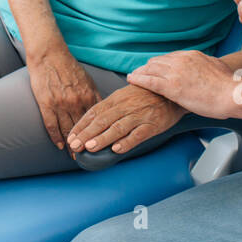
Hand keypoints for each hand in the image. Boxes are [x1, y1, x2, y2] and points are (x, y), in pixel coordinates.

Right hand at [25, 44, 102, 150]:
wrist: (49, 55)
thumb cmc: (68, 66)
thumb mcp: (87, 80)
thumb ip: (94, 96)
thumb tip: (101, 111)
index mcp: (89, 95)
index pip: (97, 121)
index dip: (99, 135)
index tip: (101, 146)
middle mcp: (76, 102)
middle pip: (83, 129)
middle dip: (86, 145)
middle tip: (89, 159)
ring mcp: (61, 104)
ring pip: (68, 130)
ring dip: (72, 145)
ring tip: (74, 157)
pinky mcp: (47, 104)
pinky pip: (52, 126)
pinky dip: (56, 137)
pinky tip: (59, 146)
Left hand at [65, 85, 183, 157]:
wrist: (170, 91)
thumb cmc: (145, 95)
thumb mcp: (124, 96)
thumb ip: (109, 108)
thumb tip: (90, 122)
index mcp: (116, 99)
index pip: (94, 112)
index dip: (82, 125)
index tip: (71, 136)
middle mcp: (125, 107)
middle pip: (102, 120)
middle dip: (87, 133)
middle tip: (75, 145)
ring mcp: (138, 116)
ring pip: (118, 127)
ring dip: (103, 138)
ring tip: (90, 147)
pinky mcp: (152, 125)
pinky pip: (138, 134)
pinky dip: (127, 142)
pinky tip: (117, 149)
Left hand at [126, 50, 236, 119]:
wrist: (233, 94)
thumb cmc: (229, 86)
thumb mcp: (218, 67)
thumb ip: (208, 64)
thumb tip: (208, 65)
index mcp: (192, 55)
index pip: (170, 57)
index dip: (161, 64)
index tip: (155, 68)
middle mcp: (181, 60)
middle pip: (158, 61)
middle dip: (148, 67)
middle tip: (141, 72)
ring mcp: (175, 72)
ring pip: (150, 68)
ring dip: (141, 72)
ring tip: (134, 76)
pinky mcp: (171, 87)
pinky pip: (148, 80)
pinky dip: (138, 79)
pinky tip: (131, 79)